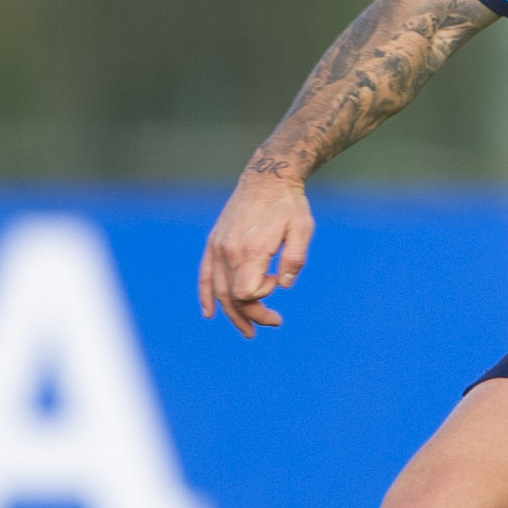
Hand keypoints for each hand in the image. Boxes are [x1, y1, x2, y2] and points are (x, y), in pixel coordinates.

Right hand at [198, 168, 315, 336]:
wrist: (266, 177)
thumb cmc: (288, 204)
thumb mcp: (303, 229)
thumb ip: (295, 259)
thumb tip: (284, 286)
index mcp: (251, 250)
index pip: (246, 293)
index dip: (262, 297)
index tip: (277, 279)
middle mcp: (228, 251)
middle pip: (232, 297)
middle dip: (252, 314)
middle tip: (275, 322)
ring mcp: (218, 247)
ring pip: (218, 290)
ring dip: (232, 313)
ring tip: (247, 330)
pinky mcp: (214, 242)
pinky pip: (204, 274)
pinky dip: (206, 295)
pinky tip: (209, 313)